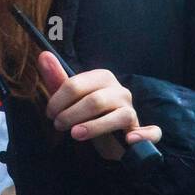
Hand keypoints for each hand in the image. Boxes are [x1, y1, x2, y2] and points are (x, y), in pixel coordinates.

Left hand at [37, 50, 162, 161]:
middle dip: (70, 115)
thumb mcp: (70, 99)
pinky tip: (129, 140)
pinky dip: (142, 135)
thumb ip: (57, 78)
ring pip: (116, 116)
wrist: (107, 138)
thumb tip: (44, 54)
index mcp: (102, 77)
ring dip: (92, 128)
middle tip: (59, 125)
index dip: (58, 101)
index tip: (50, 114)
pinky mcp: (139, 128)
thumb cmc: (87, 115)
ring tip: (75, 135)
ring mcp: (131, 109)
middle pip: (94, 101)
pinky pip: (150, 131)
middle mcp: (120, 90)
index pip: (76, 85)